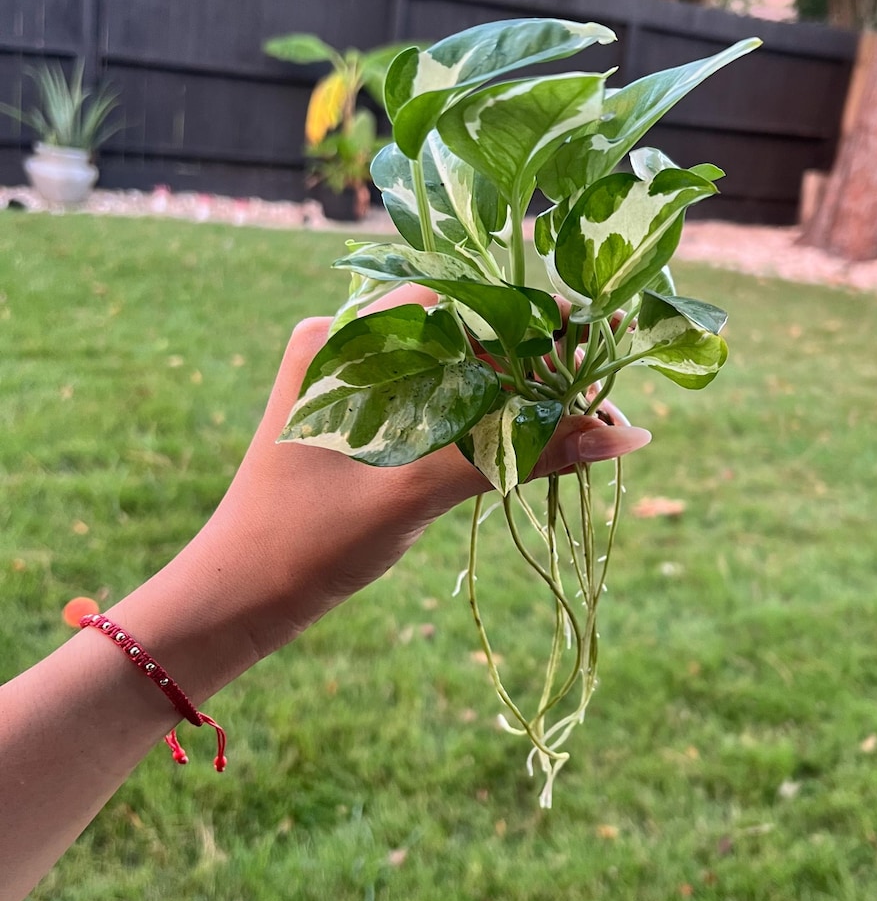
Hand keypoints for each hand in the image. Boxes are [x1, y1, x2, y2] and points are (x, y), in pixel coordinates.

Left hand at [173, 285, 651, 667]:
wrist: (233, 600)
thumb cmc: (303, 544)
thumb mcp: (413, 494)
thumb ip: (512, 455)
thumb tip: (618, 435)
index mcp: (341, 341)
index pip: (456, 299)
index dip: (533, 317)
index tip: (597, 339)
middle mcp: (349, 347)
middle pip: (466, 333)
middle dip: (538, 361)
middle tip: (603, 398)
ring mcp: (358, 385)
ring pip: (461, 371)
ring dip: (521, 395)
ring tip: (586, 425)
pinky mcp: (368, 423)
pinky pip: (445, 404)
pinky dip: (492, 421)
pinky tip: (538, 441)